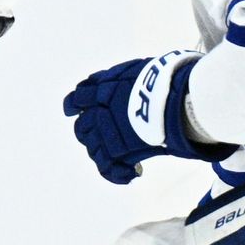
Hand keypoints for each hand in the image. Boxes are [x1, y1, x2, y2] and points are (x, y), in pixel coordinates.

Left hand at [62, 50, 205, 184]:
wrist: (170, 97)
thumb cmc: (167, 78)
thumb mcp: (144, 70)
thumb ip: (132, 78)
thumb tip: (141, 82)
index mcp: (103, 87)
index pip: (78, 97)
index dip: (75, 105)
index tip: (74, 110)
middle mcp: (98, 110)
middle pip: (81, 127)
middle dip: (90, 134)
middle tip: (110, 139)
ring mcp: (104, 132)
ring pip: (92, 148)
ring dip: (105, 154)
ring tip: (124, 160)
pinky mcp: (115, 151)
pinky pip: (106, 167)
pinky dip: (116, 173)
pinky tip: (131, 173)